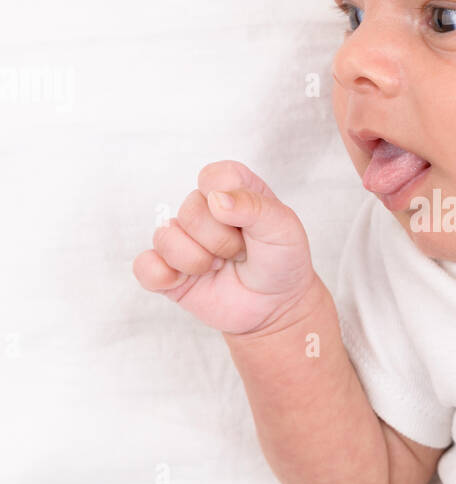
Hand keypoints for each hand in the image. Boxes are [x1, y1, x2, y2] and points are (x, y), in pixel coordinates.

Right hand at [132, 160, 318, 334]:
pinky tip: (186, 281)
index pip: (213, 176)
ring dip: (198, 261)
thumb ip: (255, 206)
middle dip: (221, 241)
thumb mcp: (283, 229)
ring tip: (219, 268)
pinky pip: (144, 266)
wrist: (276, 307)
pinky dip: (162, 276)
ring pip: (166, 238)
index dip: (228, 199)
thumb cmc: (281, 261)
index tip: (248, 222)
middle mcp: (202, 209)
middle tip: (240, 253)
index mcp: (231, 189)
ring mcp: (182, 240)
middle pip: (190, 210)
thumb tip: (216, 199)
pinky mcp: (168, 271)